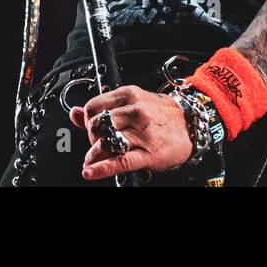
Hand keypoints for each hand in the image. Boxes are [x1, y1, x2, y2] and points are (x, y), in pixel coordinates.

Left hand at [70, 85, 193, 180]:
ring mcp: (142, 133)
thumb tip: (74, 112)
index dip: (88, 120)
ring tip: (91, 160)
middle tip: (97, 143)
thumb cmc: (162, 115)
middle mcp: (135, 111)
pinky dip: (103, 168)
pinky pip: (120, 161)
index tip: (92, 127)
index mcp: (129, 95)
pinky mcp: (148, 153)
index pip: (93, 107)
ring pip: (106, 142)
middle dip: (91, 138)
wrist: (192, 126)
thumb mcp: (133, 102)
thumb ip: (103, 107)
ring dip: (93, 154)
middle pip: (97, 125)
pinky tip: (92, 172)